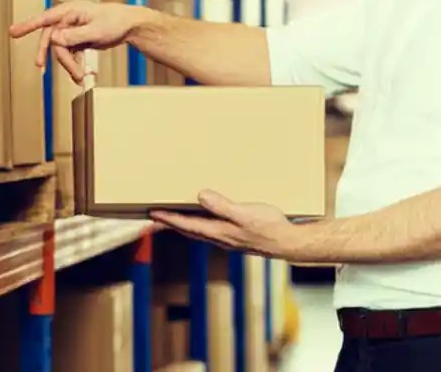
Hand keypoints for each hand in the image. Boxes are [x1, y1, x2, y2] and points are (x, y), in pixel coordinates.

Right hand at [9, 0, 146, 81]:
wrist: (129, 25)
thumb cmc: (115, 22)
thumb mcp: (95, 30)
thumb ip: (74, 36)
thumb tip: (54, 39)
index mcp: (70, 10)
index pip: (45, 19)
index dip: (27, 26)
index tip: (12, 32)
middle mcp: (68, 18)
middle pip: (51, 39)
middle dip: (52, 56)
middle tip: (41, 69)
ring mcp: (72, 29)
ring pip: (60, 49)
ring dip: (67, 64)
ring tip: (78, 77)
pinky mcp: (76, 38)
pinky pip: (68, 53)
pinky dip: (72, 64)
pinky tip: (79, 73)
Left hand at [151, 191, 303, 259]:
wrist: (288, 243)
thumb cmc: (269, 228)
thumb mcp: (245, 214)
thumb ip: (222, 206)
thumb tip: (201, 196)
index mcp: (218, 232)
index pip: (186, 225)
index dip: (168, 219)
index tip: (152, 213)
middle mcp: (219, 237)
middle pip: (188, 230)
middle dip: (170, 223)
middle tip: (153, 217)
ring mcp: (227, 237)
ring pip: (198, 230)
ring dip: (183, 223)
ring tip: (171, 216)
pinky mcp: (236, 235)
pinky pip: (209, 228)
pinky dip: (199, 222)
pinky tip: (204, 216)